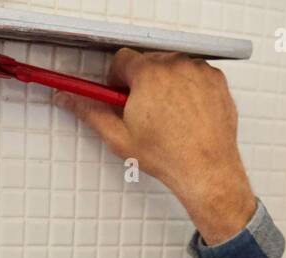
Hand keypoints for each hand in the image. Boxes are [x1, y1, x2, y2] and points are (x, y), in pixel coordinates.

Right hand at [57, 49, 257, 244]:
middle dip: (142, 83)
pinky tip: (186, 113)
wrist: (206, 169)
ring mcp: (198, 71)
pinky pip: (195, 74)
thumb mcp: (119, 137)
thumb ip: (91, 112)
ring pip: (172, 68)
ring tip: (167, 116)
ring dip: (166, 84)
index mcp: (148, 75)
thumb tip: (69, 99)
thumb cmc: (168, 156)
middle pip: (148, 62)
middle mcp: (175, 66)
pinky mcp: (216, 79)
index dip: (117, 78)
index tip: (120, 93)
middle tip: (143, 111)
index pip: (122, 59)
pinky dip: (189, 88)